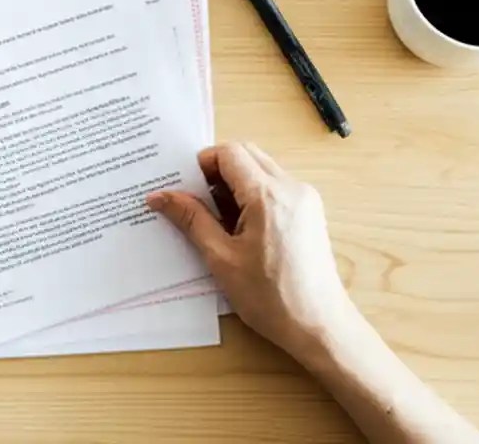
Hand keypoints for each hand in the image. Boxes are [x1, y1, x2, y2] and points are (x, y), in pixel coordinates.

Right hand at [147, 142, 352, 355]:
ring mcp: (305, 198)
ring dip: (235, 183)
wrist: (319, 326)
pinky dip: (253, 194)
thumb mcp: (221, 258)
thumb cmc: (270, 297)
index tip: (186, 189)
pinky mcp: (310, 212)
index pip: (229, 152)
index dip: (202, 163)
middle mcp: (291, 187)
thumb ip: (191, 219)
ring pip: (262, 169)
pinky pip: (276, 186)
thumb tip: (159, 196)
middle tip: (198, 202)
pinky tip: (241, 228)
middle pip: (247, 154)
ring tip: (219, 221)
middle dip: (217, 170)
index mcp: (267, 195)